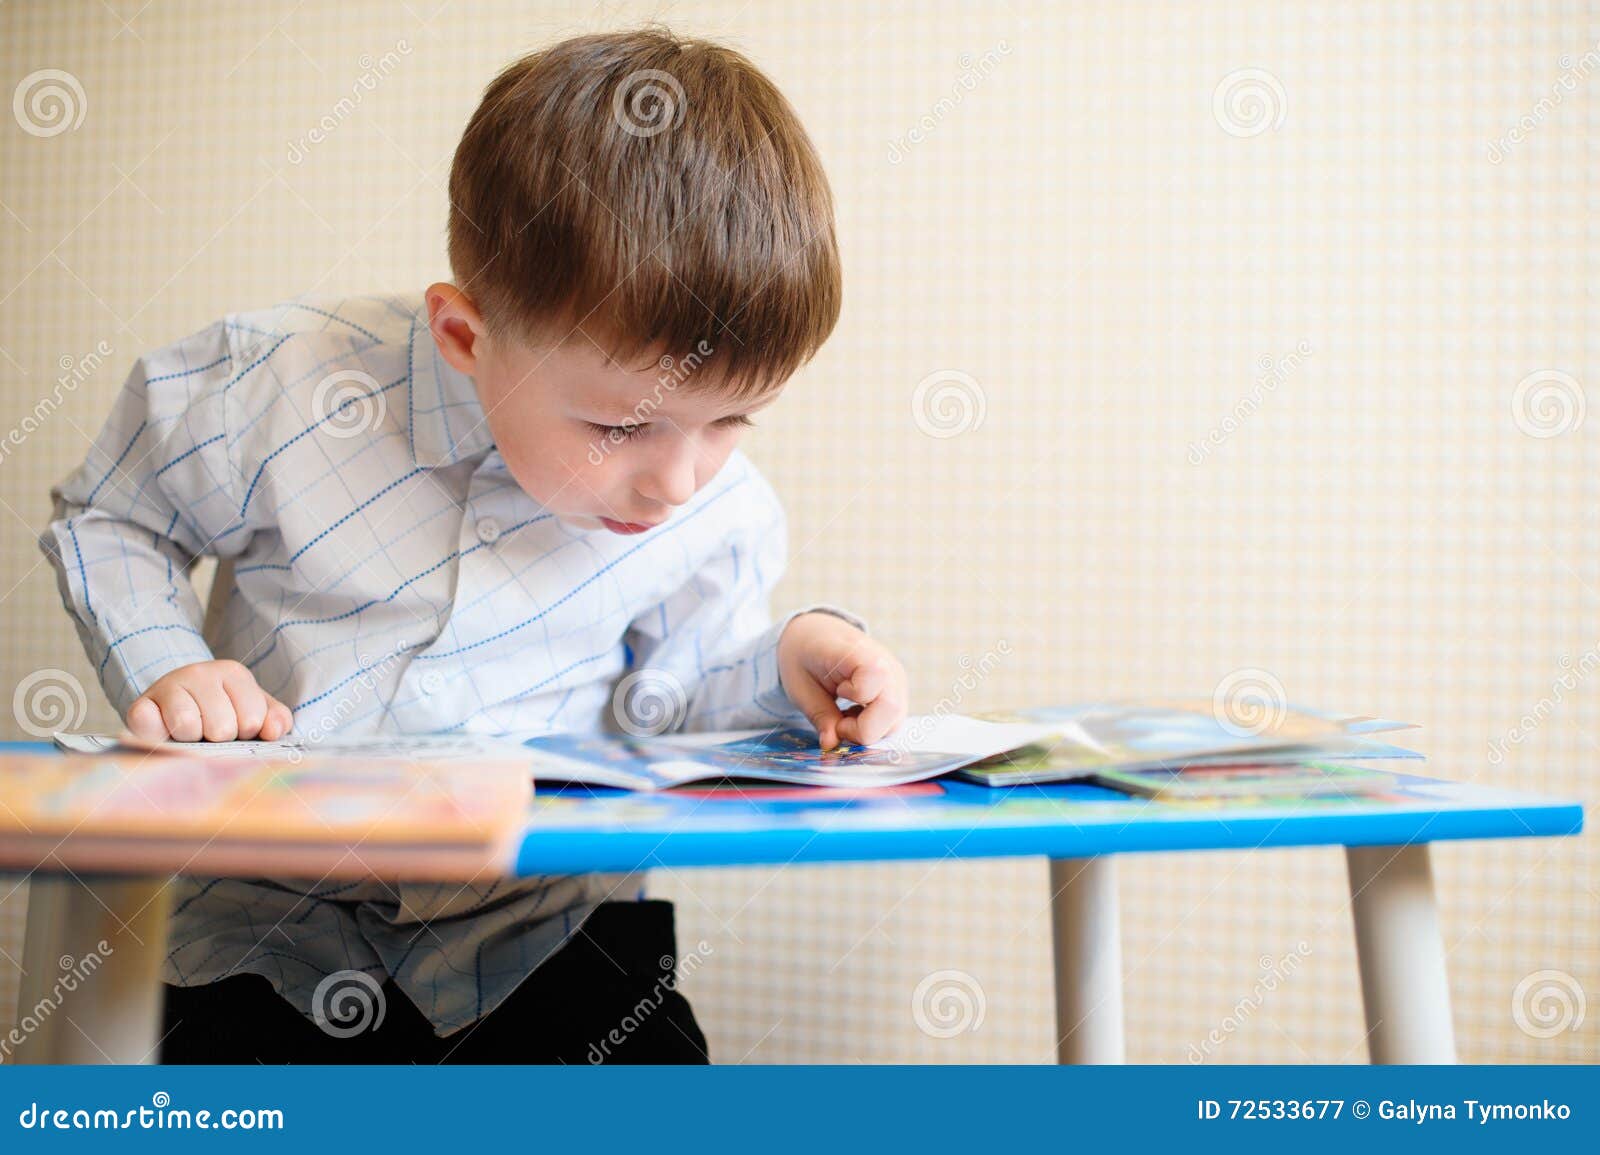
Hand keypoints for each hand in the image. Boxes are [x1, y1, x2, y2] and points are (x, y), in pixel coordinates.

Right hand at [125, 659, 293, 742]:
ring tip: (190, 731)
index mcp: (233, 673)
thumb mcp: (253, 709)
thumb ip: (275, 719)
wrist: (174, 702)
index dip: (247, 733)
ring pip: (187, 727)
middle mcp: (199, 673)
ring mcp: (167, 686)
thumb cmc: (221, 709)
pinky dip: (158, 738)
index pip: (253, 720)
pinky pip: (151, 728)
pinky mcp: (140, 705)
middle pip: (222, 728)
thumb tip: (274, 731)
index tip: (238, 725)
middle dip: (219, 738)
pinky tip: (164, 732)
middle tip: (210, 730)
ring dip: (191, 739)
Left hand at [778, 612, 907, 748]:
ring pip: (895, 720)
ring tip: (843, 715)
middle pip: (892, 709)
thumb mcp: (800, 687)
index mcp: (858, 652)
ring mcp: (895, 678)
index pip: (875, 682)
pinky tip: (854, 713)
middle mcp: (886, 665)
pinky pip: (893, 718)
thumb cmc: (804, 655)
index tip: (836, 697)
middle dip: (863, 730)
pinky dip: (873, 725)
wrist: (815, 634)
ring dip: (867, 729)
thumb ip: (819, 716)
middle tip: (837, 723)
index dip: (855, 702)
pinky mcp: (897, 689)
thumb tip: (831, 745)